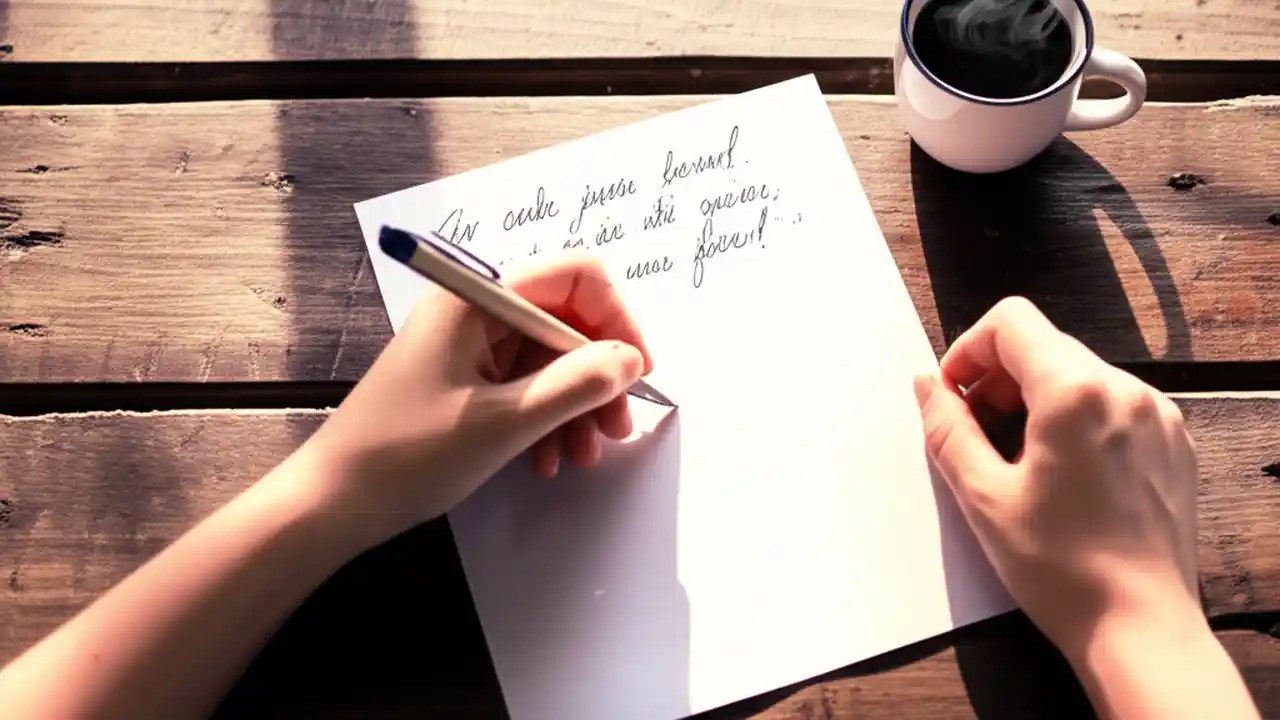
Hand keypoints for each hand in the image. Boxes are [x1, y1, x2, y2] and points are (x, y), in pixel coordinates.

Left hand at [296, 256, 651, 546]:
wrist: (335, 501)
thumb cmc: (409, 453)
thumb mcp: (505, 421)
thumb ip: (576, 384)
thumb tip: (630, 359)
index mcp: (478, 298)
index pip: (574, 275)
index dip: (615, 318)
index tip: (635, 372)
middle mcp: (476, 310)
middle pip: (566, 321)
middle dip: (598, 374)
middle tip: (616, 429)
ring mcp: (469, 345)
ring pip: (550, 360)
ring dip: (576, 406)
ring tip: (582, 457)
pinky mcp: (464, 380)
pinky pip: (525, 386)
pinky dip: (546, 419)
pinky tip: (548, 461)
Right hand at [913, 297, 1198, 660]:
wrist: (1141, 628)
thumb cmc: (1061, 568)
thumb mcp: (983, 496)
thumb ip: (948, 429)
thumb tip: (926, 385)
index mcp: (1075, 392)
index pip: (1012, 322)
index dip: (968, 351)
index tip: (952, 397)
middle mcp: (1124, 390)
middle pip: (1045, 345)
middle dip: (998, 378)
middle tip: (974, 433)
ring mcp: (1156, 415)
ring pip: (1078, 373)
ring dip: (1034, 398)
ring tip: (1015, 458)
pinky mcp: (1171, 442)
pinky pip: (1111, 403)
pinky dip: (1074, 418)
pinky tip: (1059, 471)